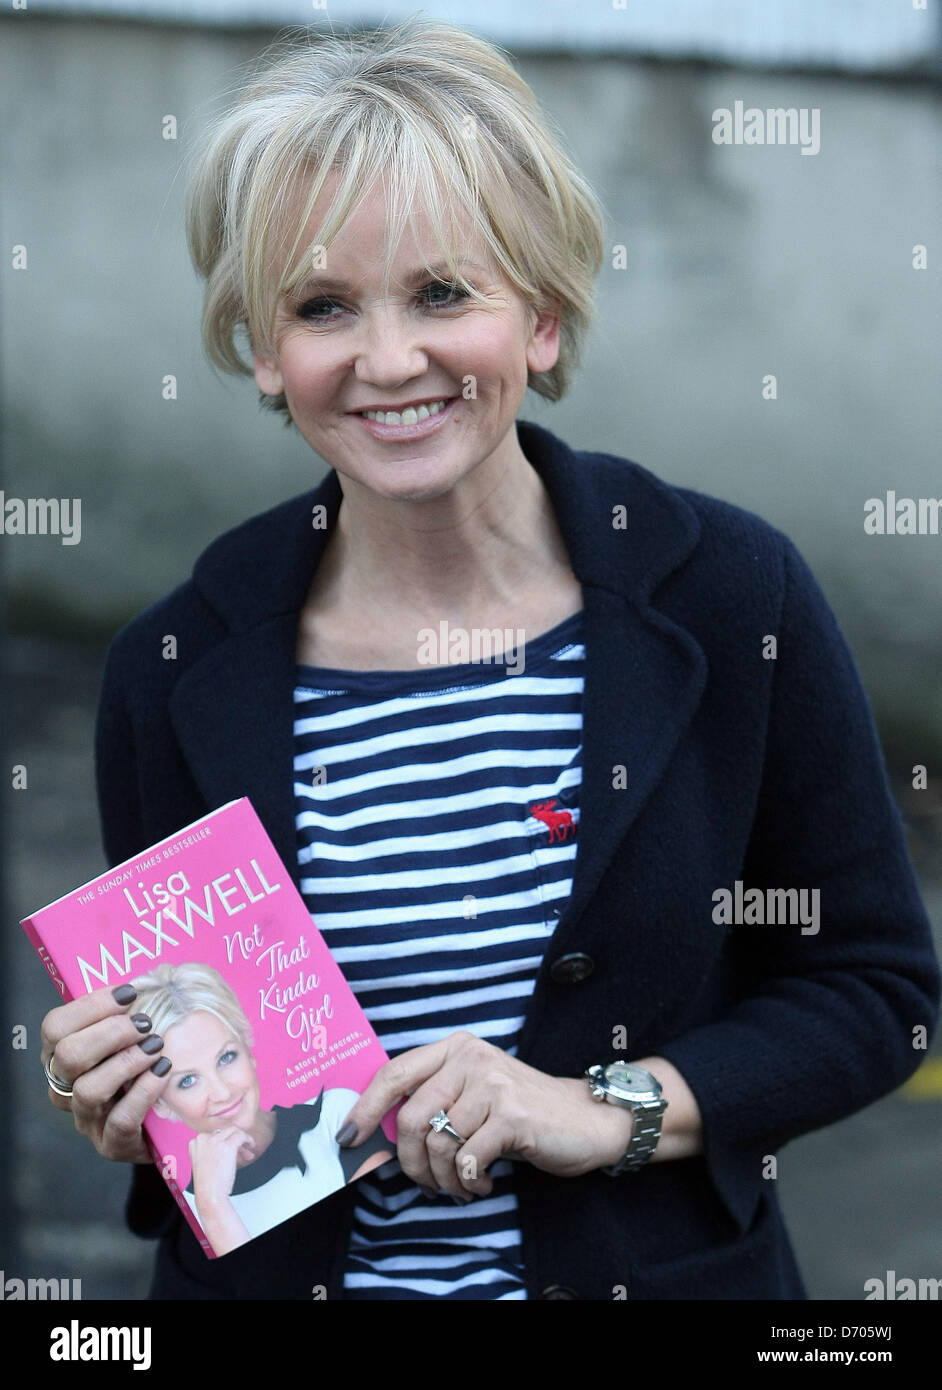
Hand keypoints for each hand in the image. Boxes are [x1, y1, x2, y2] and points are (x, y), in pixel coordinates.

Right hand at [40, 984, 173, 1162]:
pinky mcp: (110, 1145)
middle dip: (110, 1032)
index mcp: (61, 1057)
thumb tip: (147, 978)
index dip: (90, 1006)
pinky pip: (120, 1120)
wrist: (161, 1126)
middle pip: (68, 1055)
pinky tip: (163, 1072)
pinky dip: (144, 1091)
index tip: (129, 994)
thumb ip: (126, 1012)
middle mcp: (66, 1089)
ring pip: (89, 1089)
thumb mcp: (129, 1038)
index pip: (55, 1026)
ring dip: (127, 1062)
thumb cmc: (143, 1069)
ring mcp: (86, 1119)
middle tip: (144, 1024)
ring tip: (156, 1047)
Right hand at [189, 1126, 255, 1211]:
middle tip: (242, 1151)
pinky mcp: (227, 1145)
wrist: (209, 1194)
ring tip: (248, 1152)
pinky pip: (241, 1135)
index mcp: (195, 1143)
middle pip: (224, 1132)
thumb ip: (210, 1150)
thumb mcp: (204, 1162)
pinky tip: (251, 1145)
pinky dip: (248, 1139)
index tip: (230, 1151)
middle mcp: (203, 1138)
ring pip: (233, 1131)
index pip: (213, 1135)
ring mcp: (215, 1141)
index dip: (224, 1142)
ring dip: (242, 1140)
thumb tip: (224, 1143)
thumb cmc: (208, 1184)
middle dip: (234, 1141)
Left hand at [336, 1031, 634, 1201]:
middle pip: (411, 1118)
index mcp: (455, 1049)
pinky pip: (468, 1160)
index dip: (366, 1108)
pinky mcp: (513, 1115)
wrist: (586, 1119)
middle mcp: (472, 1058)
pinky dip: (470, 1182)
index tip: (349, 1139)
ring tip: (462, 1184)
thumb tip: (380, 1136)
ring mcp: (493, 1084)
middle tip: (427, 1184)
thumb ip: (436, 1101)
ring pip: (438, 1145)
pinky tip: (484, 1181)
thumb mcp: (475, 1093)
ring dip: (444, 1179)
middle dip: (410, 1163)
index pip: (394, 1073)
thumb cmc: (521, 1113)